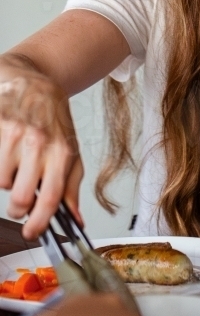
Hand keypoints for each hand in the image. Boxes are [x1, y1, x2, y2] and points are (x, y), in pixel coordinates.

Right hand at [0, 54, 83, 239]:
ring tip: (16, 164)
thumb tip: (76, 220)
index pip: (51, 198)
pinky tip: (6, 152)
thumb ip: (72, 186)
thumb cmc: (52, 119)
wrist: (32, 82)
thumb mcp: (71, 150)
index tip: (32, 233)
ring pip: (1, 183)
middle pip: (20, 198)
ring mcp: (14, 135)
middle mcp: (39, 143)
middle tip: (20, 201)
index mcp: (62, 151)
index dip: (39, 222)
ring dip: (7, 180)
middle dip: (18, 206)